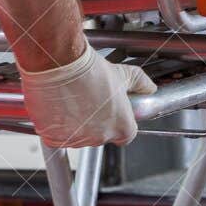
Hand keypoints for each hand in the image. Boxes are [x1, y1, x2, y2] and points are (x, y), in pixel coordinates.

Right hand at [19, 47, 156, 147]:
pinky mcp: (55, 138)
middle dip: (96, 122)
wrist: (60, 66)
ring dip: (76, 124)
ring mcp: (77, 140)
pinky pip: (58, 136)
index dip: (119, 123)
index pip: (126, 135)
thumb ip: (140, 83)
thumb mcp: (122, 73)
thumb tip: (150, 87)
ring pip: (79, 136)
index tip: (112, 113)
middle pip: (101, 136)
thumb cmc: (89, 71)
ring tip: (73, 101)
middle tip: (89, 101)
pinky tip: (60, 108)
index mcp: (121, 127)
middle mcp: (100, 138)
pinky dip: (58, 126)